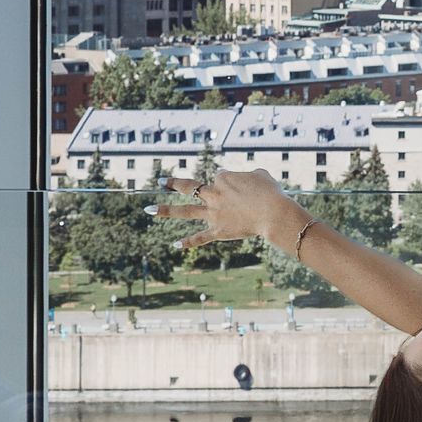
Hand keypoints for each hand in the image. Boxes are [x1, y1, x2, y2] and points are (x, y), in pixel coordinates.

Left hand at [158, 165, 304, 251]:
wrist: (273, 213)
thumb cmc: (271, 193)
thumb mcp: (262, 176)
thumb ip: (251, 176)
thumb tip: (250, 179)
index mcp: (223, 179)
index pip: (220, 178)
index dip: (230, 183)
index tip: (242, 190)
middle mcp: (214, 194)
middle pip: (190, 187)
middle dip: (174, 183)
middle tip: (162, 182)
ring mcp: (213, 213)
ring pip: (185, 211)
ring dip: (166, 210)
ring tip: (148, 210)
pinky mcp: (218, 230)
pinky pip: (200, 237)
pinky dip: (188, 242)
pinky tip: (175, 245)